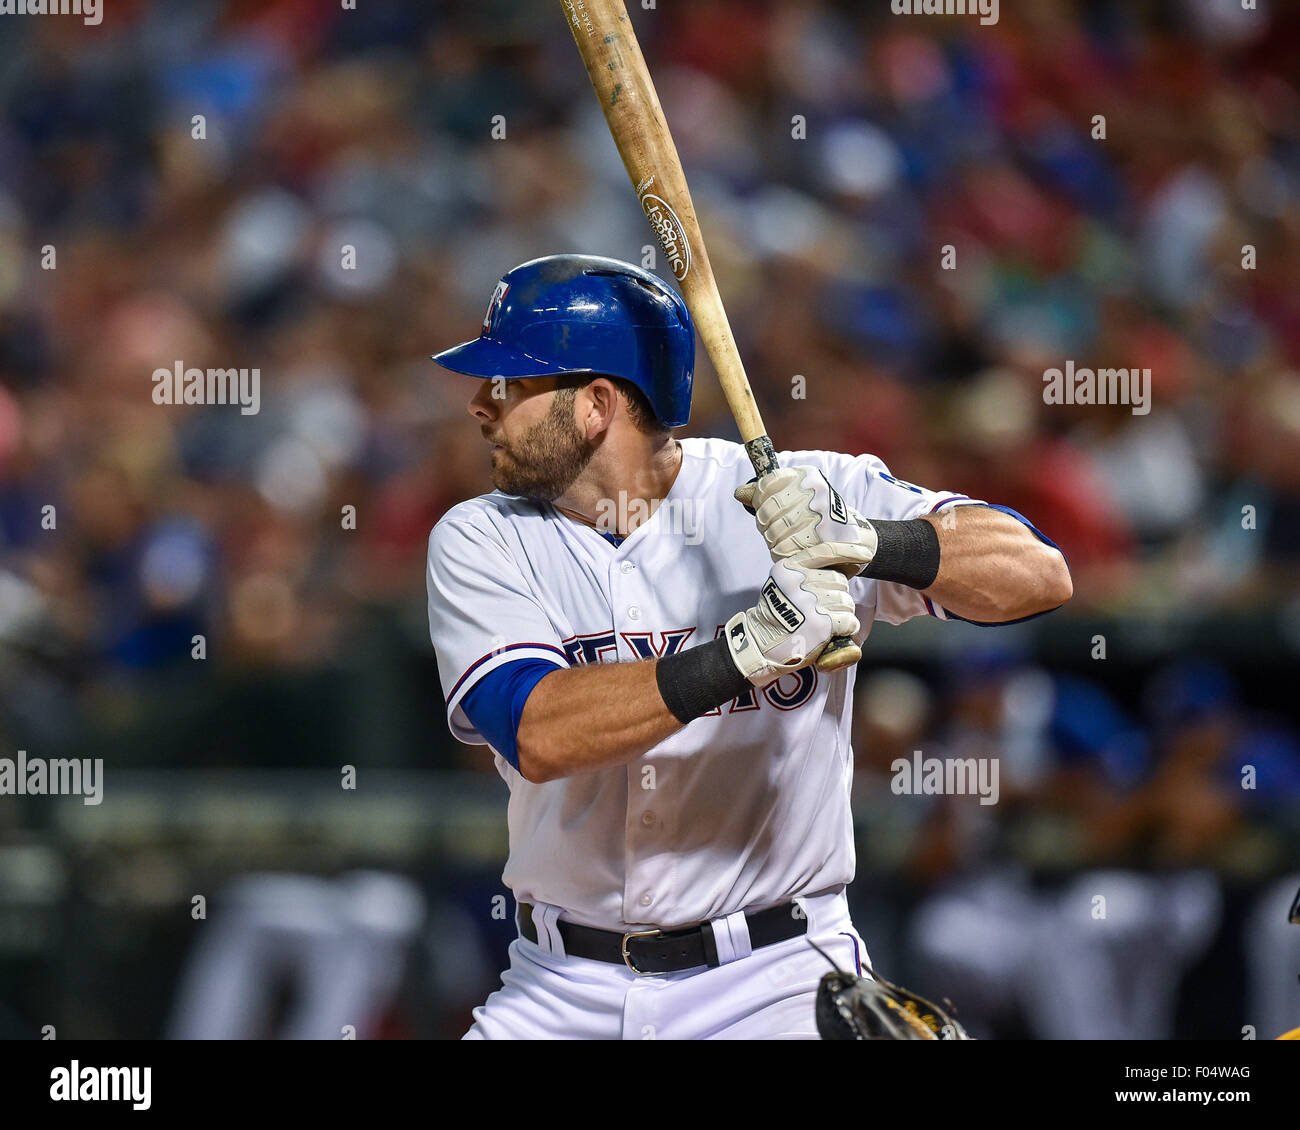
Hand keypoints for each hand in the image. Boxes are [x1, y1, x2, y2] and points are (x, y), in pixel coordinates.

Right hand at [724, 555, 859, 685]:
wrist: (761, 646)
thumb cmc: (777, 616)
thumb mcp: (782, 584)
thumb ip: (806, 572)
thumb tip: (843, 567)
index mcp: (789, 568)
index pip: (826, 551)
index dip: (850, 552)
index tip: (866, 554)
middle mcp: (798, 581)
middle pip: (840, 581)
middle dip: (838, 595)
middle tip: (823, 609)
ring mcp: (809, 603)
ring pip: (846, 601)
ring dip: (843, 613)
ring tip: (825, 621)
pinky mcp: (819, 624)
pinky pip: (849, 620)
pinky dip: (847, 628)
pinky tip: (835, 632)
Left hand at [734, 466, 876, 574]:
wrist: (858, 539)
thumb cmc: (819, 517)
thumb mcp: (795, 498)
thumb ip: (765, 494)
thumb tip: (740, 493)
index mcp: (807, 476)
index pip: (765, 487)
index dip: (760, 504)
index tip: (769, 512)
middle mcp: (815, 492)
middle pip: (766, 514)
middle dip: (767, 527)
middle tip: (779, 533)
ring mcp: (820, 515)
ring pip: (773, 534)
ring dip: (776, 544)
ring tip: (791, 543)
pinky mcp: (822, 539)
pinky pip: (785, 550)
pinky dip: (784, 555)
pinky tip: (794, 553)